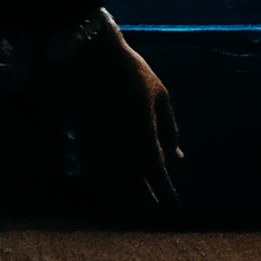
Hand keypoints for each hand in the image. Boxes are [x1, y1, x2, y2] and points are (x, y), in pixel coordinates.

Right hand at [50, 24, 180, 209]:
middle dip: (146, 198)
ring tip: (135, 200)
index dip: (166, 193)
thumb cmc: (131, 71)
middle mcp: (120, 144)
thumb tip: (177, 157)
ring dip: (125, 193)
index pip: (157, 174)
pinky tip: (111, 183)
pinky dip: (105, 180)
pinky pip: (94, 168)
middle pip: (134, 184)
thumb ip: (170, 129)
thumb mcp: (160, 95)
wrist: (89, 54)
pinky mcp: (82, 137)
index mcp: (144, 133)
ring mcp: (99, 142)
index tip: (173, 206)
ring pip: (112, 180)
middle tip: (157, 206)